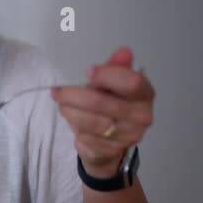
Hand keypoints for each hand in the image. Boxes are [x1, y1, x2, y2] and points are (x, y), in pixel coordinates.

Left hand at [51, 47, 155, 177]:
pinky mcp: (112, 150)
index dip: (107, 75)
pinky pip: (87, 138)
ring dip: (70, 112)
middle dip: (74, 96)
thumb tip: (123, 52)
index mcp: (145, 94)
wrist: (110, 142)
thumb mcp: (112, 84)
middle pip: (102, 103)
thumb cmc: (110, 106)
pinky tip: (72, 120)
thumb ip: (115, 68)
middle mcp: (142, 116)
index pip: (131, 82)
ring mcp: (128, 136)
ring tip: (62, 105)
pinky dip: (75, 128)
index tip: (88, 71)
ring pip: (91, 122)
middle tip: (57, 91)